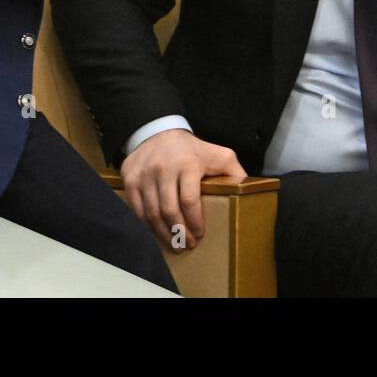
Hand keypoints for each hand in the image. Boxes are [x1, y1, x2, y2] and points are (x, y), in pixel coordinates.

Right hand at [121, 129, 246, 251]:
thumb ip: (233, 171)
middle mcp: (163, 169)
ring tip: (174, 244)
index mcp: (187, 164)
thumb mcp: (216, 154)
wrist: (157, 132)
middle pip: (169, 210)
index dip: (195, 222)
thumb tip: (247, 189)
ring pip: (151, 213)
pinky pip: (136, 209)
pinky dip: (146, 225)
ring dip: (163, 234)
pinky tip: (156, 232)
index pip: (190, 200)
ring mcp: (144, 175)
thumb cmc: (191, 150)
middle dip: (179, 232)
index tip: (200, 234)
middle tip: (187, 244)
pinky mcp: (129, 179)